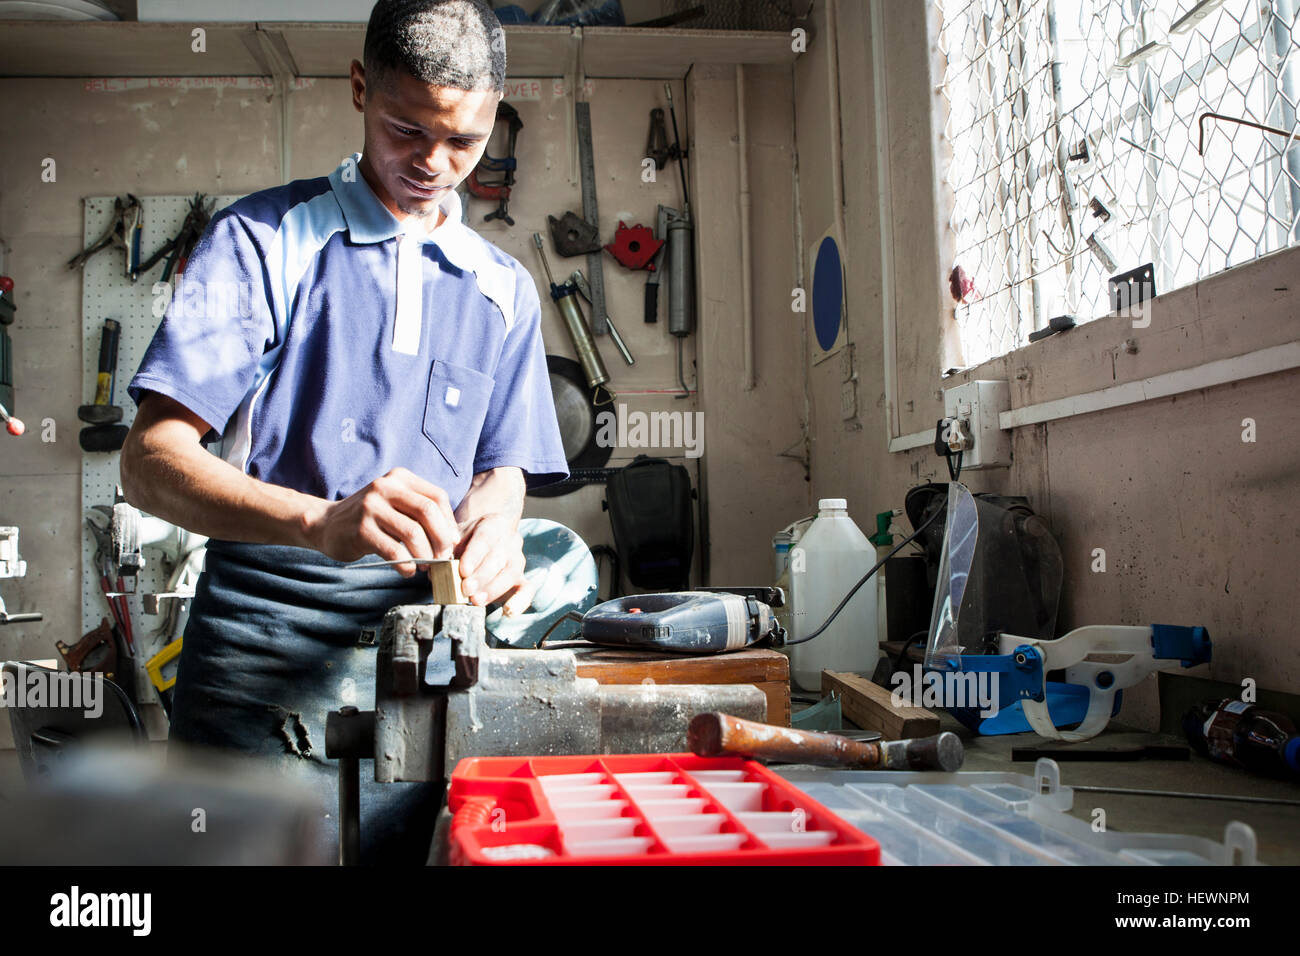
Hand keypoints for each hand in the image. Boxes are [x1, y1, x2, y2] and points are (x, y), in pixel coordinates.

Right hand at [302, 467, 459, 575]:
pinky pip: (393, 551)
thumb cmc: (370, 518)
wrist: (326, 524)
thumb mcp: (395, 504)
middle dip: (441, 539)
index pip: (437, 497)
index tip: (451, 543)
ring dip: (425, 555)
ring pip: (413, 532)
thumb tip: (453, 538)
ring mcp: (371, 507)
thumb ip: (420, 513)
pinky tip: (407, 570)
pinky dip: (406, 565)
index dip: (449, 523)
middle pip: (428, 512)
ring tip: (425, 566)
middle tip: (442, 558)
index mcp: (399, 478)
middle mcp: (385, 487)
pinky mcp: (361, 529)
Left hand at [454, 512, 532, 614]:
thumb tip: (439, 563)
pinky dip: (520, 601)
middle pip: (499, 557)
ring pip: (512, 573)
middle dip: (482, 576)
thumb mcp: (456, 536)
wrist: (484, 539)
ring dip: (493, 589)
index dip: (474, 555)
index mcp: (493, 524)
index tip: (463, 570)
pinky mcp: (522, 578)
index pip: (486, 538)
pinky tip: (508, 611)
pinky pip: (527, 589)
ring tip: (476, 600)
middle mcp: (510, 540)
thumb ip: (448, 548)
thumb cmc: (467, 541)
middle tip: (466, 589)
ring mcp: (518, 559)